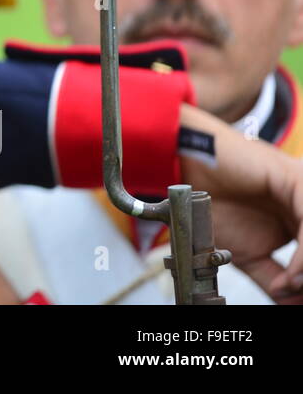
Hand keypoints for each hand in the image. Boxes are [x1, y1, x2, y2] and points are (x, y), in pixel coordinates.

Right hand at [178, 105, 302, 302]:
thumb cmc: (206, 202)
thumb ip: (272, 278)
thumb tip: (288, 301)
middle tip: (293, 295)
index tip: (295, 302)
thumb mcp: (244, 254)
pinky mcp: (298, 180)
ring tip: (289, 287)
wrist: (180, 168)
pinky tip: (292, 274)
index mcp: (297, 220)